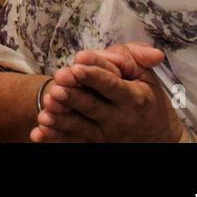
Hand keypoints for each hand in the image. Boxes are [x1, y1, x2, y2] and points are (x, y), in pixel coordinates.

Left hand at [31, 43, 182, 142]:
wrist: (157, 137)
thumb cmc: (144, 96)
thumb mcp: (144, 73)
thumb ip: (135, 56)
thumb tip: (153, 52)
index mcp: (133, 98)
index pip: (112, 85)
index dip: (94, 75)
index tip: (77, 65)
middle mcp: (119, 118)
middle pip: (92, 106)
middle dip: (74, 96)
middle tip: (57, 85)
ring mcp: (105, 133)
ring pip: (81, 127)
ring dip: (62, 120)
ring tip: (46, 110)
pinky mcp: (95, 143)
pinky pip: (73, 142)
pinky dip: (56, 138)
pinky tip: (39, 132)